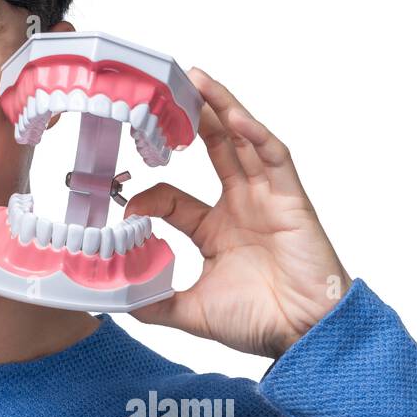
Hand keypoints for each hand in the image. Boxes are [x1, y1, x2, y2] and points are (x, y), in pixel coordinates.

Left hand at [123, 69, 351, 359]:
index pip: (174, 197)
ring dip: (222, 108)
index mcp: (216, 229)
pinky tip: (234, 116)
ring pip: (244, 141)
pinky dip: (256, 134)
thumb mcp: (190, 310)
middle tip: (167, 89)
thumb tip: (113, 302)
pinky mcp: (292, 200)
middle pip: (215, 149)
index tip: (123, 206)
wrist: (303, 337)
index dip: (147, 196)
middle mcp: (241, 206)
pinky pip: (275, 158)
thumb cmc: (259, 322)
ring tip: (198, 79)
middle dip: (193, 118)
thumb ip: (153, 303)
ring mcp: (267, 199)